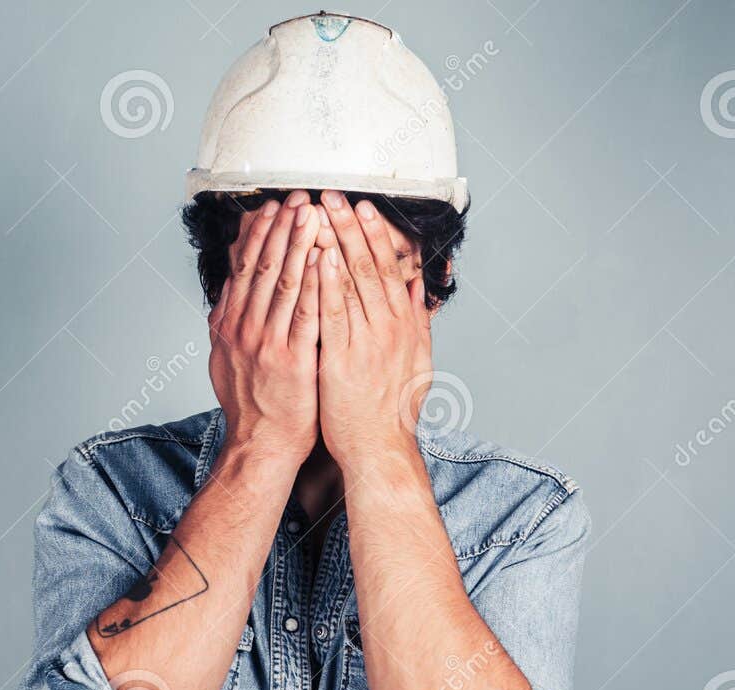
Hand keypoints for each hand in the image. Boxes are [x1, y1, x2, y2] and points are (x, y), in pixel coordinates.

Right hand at [207, 190, 321, 467]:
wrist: (261, 445)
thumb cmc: (254, 402)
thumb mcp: (228, 356)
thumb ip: (230, 319)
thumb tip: (230, 285)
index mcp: (230, 324)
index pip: (244, 268)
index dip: (259, 234)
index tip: (273, 206)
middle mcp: (244, 329)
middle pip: (264, 267)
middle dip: (281, 228)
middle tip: (297, 197)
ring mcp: (267, 344)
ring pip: (284, 283)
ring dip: (299, 244)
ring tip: (312, 213)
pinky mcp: (293, 360)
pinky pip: (307, 314)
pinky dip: (315, 283)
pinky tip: (325, 258)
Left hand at [315, 190, 432, 467]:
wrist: (379, 450)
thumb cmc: (390, 411)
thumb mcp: (416, 361)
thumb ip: (416, 322)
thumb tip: (416, 288)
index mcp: (404, 326)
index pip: (389, 269)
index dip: (376, 235)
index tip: (364, 207)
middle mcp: (389, 328)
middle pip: (369, 266)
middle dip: (352, 227)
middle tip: (336, 194)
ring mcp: (366, 342)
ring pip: (351, 281)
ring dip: (336, 241)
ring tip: (322, 210)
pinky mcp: (341, 358)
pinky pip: (333, 311)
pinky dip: (326, 280)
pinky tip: (318, 253)